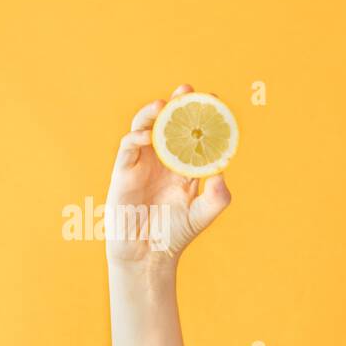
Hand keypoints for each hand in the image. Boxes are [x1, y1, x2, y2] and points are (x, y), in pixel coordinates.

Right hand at [105, 83, 230, 264]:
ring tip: (164, 105)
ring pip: (145, 128)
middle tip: (188, 91)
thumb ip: (218, 196)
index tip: (214, 102)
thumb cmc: (175, 234)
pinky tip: (147, 135)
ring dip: (153, 114)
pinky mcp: (123, 172)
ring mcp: (142, 164)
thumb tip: (222, 172)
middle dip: (177, 105)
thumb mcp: (203, 215)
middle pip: (168, 125)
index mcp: (184, 168)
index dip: (202, 118)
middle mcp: (163, 161)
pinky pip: (127, 148)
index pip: (194, 136)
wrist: (148, 254)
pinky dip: (136, 137)